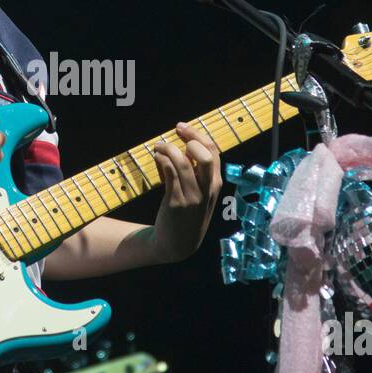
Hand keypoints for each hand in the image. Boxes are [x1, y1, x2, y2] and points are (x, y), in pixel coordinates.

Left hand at [149, 122, 221, 262]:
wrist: (177, 244)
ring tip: (157, 146)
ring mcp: (192, 196)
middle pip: (205, 155)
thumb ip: (195, 172)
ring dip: (168, 148)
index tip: (182, 128)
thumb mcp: (199, 193)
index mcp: (215, 184)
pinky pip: (170, 173)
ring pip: (182, 162)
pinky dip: (162, 160)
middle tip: (175, 132)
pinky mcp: (176, 202)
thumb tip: (182, 147)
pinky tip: (156, 158)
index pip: (213, 151)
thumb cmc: (186, 213)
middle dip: (190, 138)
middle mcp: (207, 189)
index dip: (198, 135)